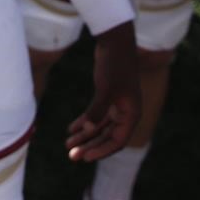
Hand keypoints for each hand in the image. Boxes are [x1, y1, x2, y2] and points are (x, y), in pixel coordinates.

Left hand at [66, 23, 139, 162]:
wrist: (115, 41)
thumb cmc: (114, 65)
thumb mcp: (105, 89)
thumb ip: (97, 111)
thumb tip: (88, 130)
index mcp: (132, 114)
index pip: (117, 141)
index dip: (101, 151)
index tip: (85, 158)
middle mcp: (126, 112)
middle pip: (106, 136)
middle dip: (89, 145)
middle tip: (71, 155)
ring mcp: (117, 105)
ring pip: (100, 127)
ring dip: (84, 136)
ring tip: (67, 145)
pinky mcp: (108, 96)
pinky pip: (96, 115)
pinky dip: (84, 121)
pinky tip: (71, 129)